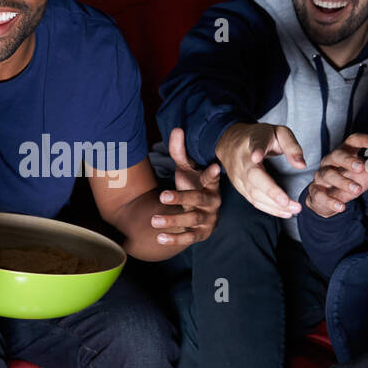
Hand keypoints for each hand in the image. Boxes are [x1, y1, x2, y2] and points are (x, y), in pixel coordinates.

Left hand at [152, 127, 221, 244]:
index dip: (212, 173)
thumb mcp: (186, 169)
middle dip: (181, 198)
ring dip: (172, 220)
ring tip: (153, 220)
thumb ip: (180, 152)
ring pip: (191, 221)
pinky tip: (159, 238)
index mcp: (210, 184)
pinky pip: (188, 238)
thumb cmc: (193, 185)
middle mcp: (212, 202)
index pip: (212, 178)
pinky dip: (174, 239)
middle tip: (162, 196)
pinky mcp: (201, 234)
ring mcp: (208, 219)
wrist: (199, 212)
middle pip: (198, 200)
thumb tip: (176, 129)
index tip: (214, 166)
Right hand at [214, 122, 304, 217]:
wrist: (230, 143)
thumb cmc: (259, 137)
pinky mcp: (239, 187)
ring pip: (254, 193)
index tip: (256, 156)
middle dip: (270, 191)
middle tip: (288, 202)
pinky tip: (285, 212)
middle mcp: (243, 160)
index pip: (254, 145)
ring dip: (274, 205)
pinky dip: (269, 209)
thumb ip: (291, 145)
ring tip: (294, 209)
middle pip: (253, 177)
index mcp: (253, 142)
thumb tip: (301, 165)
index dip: (256, 150)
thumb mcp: (278, 132)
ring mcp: (238, 175)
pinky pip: (254, 200)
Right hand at [304, 133, 367, 218]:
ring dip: (342, 182)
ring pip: (328, 175)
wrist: (330, 198)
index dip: (362, 140)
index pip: (352, 141)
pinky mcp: (317, 192)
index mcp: (345, 152)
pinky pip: (320, 195)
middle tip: (361, 167)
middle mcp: (331, 161)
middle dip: (348, 161)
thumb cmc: (351, 177)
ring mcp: (322, 176)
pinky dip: (330, 201)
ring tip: (357, 190)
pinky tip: (341, 206)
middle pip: (336, 156)